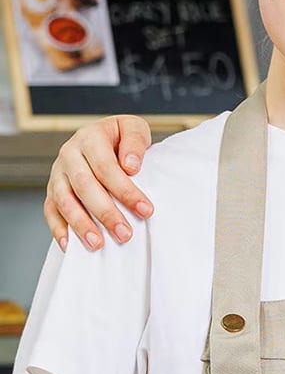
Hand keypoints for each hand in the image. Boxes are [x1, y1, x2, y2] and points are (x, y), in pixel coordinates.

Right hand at [44, 115, 153, 250]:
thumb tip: (130, 166)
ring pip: (64, 200)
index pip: (107, 167)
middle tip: (124, 234)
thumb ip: (135, 142)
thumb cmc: (121, 137)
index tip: (145, 210)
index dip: (125, 190)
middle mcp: (69, 155)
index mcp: (90, 138)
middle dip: (105, 212)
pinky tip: (69, 246)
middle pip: (84, 186)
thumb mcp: (133, 128)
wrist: (101, 135)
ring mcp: (57, 173)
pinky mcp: (52, 189)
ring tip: (98, 244)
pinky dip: (58, 228)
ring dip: (81, 224)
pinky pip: (50, 210)